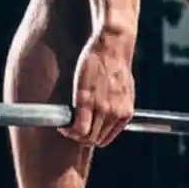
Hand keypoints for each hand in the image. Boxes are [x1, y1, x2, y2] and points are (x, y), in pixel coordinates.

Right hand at [61, 31, 134, 145]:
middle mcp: (115, 114)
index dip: (92, 137)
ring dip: (73, 135)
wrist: (112, 46)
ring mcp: (103, 109)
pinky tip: (63, 125)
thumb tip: (110, 113)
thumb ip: (118, 105)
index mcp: (125, 113)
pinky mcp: (87, 102)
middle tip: (71, 128)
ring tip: (66, 126)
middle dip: (82, 138)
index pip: (106, 138)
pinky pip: (79, 128)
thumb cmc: (116, 64)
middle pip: (96, 140)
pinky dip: (69, 131)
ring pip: (86, 137)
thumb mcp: (125, 89)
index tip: (84, 131)